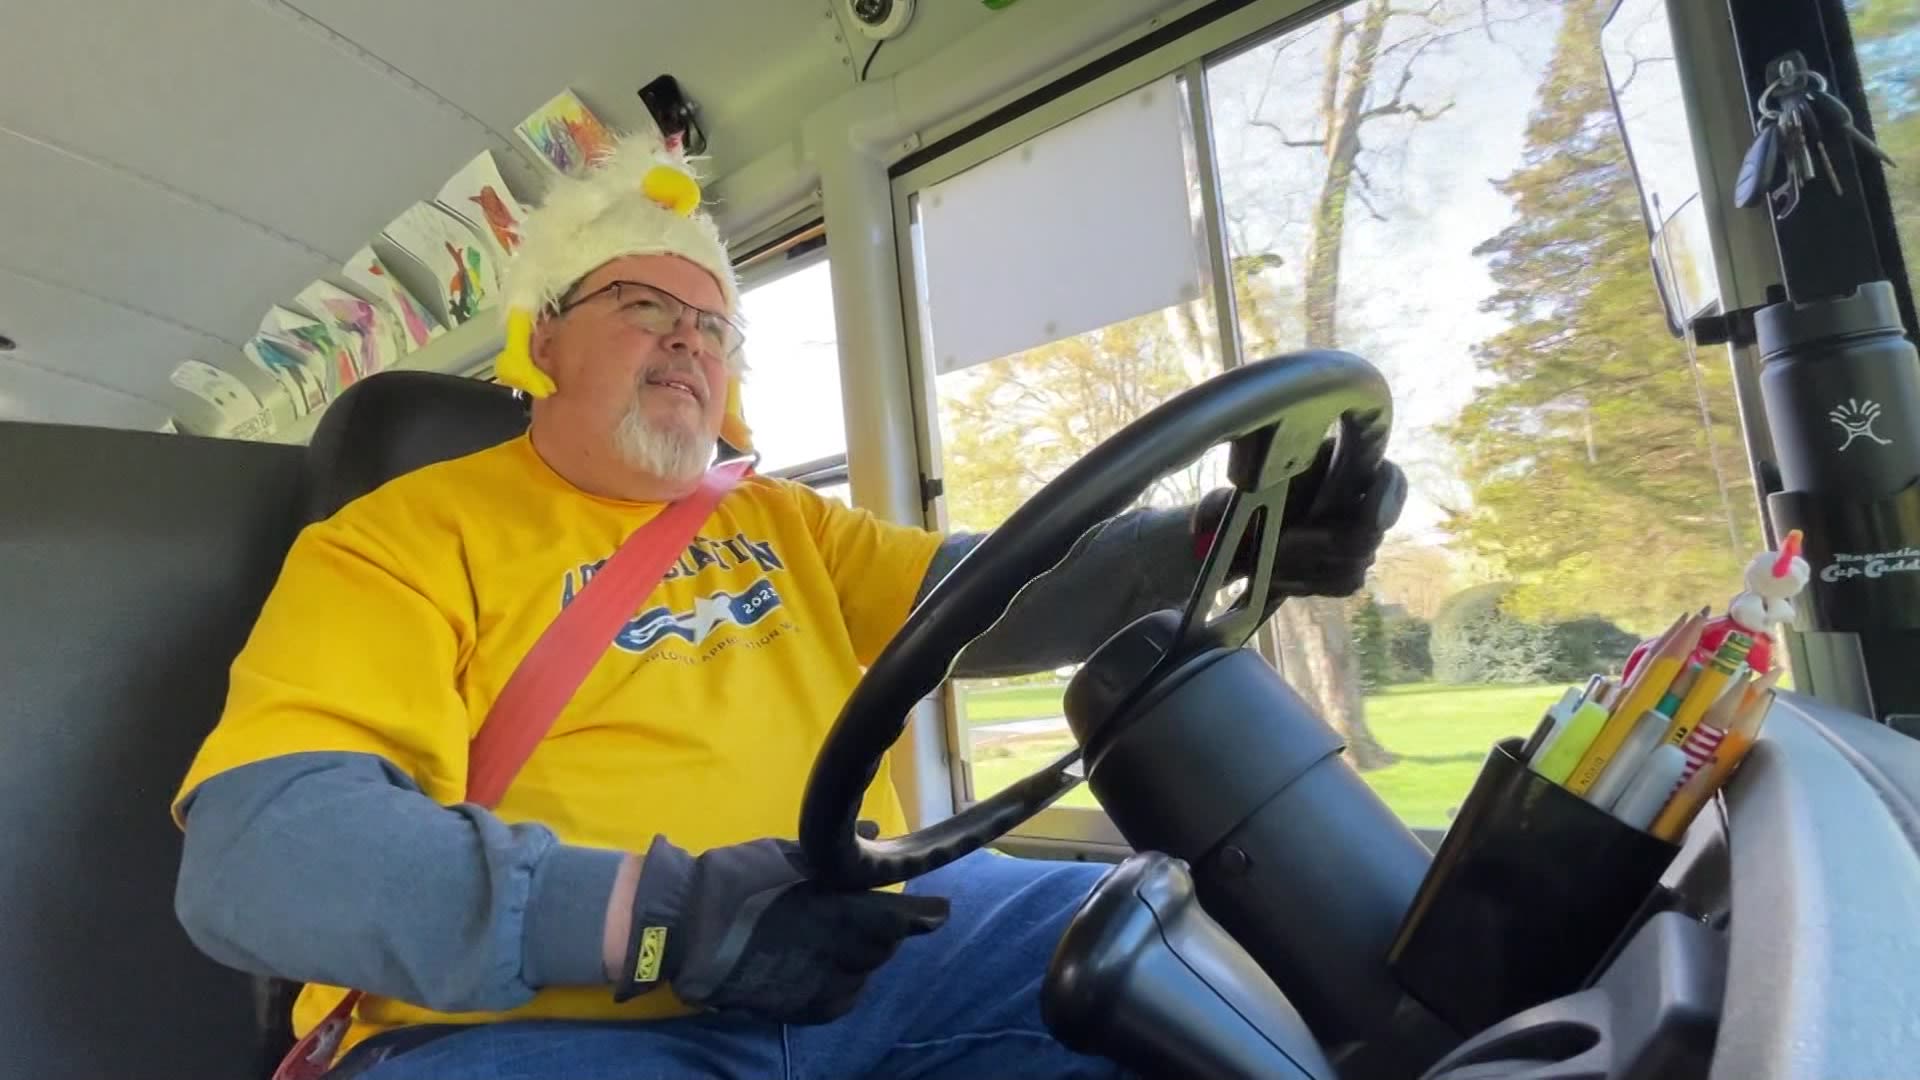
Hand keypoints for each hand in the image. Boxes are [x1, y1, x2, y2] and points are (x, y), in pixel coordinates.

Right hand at [614, 829, 948, 1023]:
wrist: (685, 931)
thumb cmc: (738, 881)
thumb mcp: (788, 853)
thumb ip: (836, 852)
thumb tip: (874, 828)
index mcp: (844, 910)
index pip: (905, 919)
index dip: (925, 915)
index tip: (940, 910)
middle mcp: (843, 954)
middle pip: (886, 945)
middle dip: (882, 928)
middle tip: (861, 911)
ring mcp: (824, 986)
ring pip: (865, 970)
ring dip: (860, 954)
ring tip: (832, 936)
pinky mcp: (805, 1009)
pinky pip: (843, 995)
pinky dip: (841, 979)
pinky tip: (821, 962)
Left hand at [1190, 419, 1406, 599]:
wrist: (1237, 542)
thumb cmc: (1236, 507)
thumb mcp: (1225, 497)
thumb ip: (1221, 503)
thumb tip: (1202, 526)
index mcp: (1341, 463)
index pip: (1390, 477)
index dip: (1387, 498)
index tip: (1370, 520)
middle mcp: (1358, 499)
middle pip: (1368, 532)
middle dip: (1319, 546)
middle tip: (1279, 547)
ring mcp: (1359, 535)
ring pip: (1356, 562)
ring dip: (1307, 568)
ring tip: (1268, 566)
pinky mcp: (1350, 568)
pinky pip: (1346, 583)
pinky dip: (1310, 584)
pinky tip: (1281, 577)